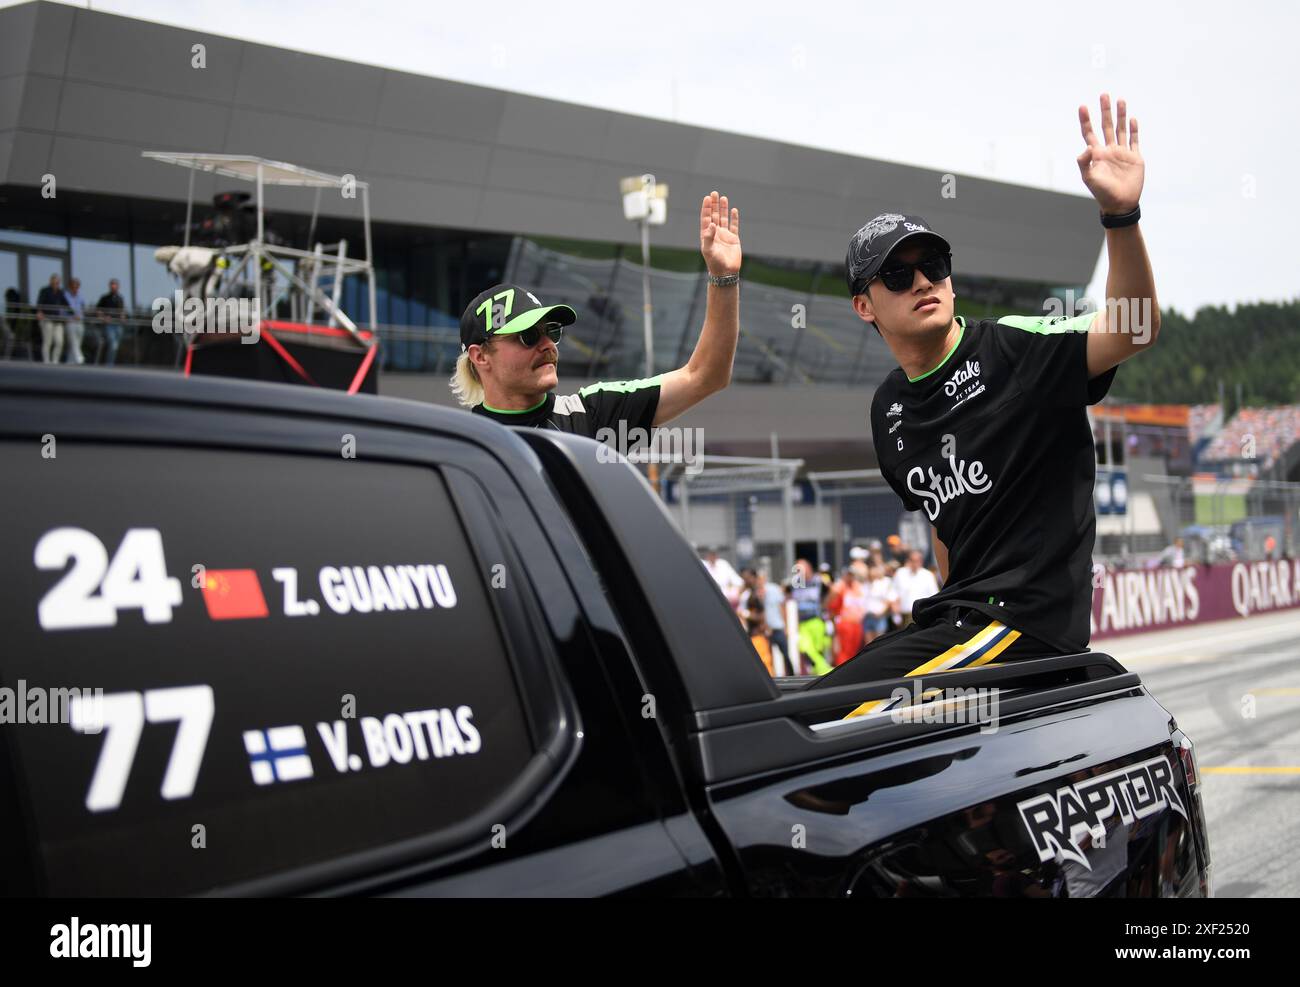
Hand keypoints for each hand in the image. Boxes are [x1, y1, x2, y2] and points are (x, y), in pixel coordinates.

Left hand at [700, 190, 740, 276]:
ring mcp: (724, 235)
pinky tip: (734, 210)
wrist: (726, 272)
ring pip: (724, 218)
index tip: (707, 198)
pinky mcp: (734, 239)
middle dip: (714, 205)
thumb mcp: (708, 250)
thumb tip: (712, 224)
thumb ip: (709, 236)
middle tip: (714, 193)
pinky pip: (734, 226)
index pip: (706, 218)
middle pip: (714, 215)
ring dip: (723, 208)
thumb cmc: (714, 262)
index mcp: (707, 235)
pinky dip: (734, 218)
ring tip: (723, 198)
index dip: (706, 208)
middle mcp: (715, 233)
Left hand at [1077, 93, 1143, 213]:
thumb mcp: (1089, 178)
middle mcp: (1109, 150)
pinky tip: (1132, 119)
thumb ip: (1085, 163)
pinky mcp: (1135, 157)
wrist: (1120, 204)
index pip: (1089, 133)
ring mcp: (1122, 153)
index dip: (1086, 120)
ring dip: (1120, 115)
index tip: (1082, 106)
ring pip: (1121, 129)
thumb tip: (1087, 147)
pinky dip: (1134, 129)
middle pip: (1106, 126)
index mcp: (1097, 154)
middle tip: (1103, 94)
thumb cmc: (1102, 193)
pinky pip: (1134, 140)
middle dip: (1104, 110)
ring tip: (1120, 100)